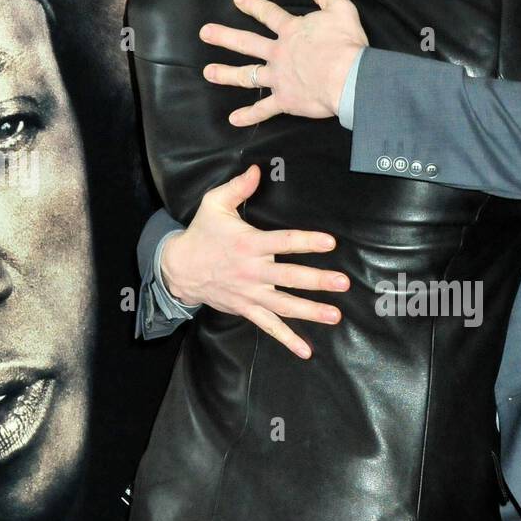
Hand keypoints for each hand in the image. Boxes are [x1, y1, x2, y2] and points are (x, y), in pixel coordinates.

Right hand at [160, 165, 349, 358]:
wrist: (178, 268)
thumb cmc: (201, 234)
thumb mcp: (213, 204)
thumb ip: (237, 187)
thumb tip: (257, 169)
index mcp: (249, 244)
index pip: (283, 242)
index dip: (307, 241)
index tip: (330, 242)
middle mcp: (252, 271)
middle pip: (289, 276)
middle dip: (317, 280)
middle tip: (342, 282)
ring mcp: (250, 293)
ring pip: (284, 305)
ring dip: (311, 312)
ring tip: (335, 315)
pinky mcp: (246, 309)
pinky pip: (269, 327)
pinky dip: (287, 339)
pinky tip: (306, 350)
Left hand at [200, 0, 367, 125]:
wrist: (348, 77)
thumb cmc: (345, 44)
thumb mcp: (342, 10)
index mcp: (291, 31)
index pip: (268, 14)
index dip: (253, 5)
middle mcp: (278, 53)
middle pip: (246, 42)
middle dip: (224, 36)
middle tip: (205, 33)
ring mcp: (278, 78)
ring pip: (247, 75)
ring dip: (226, 74)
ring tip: (208, 73)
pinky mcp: (285, 101)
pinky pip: (263, 110)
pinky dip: (249, 116)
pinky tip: (234, 120)